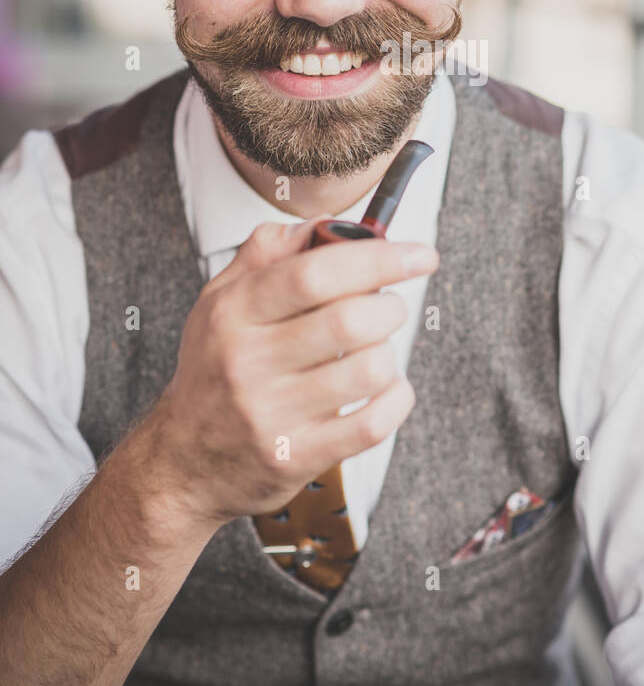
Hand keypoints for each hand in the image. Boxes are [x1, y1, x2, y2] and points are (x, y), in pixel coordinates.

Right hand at [147, 219, 438, 530]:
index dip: (377, 258)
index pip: (314, 272)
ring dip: (389, 354)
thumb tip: (322, 224)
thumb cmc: (213, 372)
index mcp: (234, 313)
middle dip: (389, 307)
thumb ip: (267, 253)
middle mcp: (247, 361)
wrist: (183, 461)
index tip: (417, 255)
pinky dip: (396, 400)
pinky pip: (370, 425)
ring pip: (367, 370)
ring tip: (375, 351)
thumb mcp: (220, 300)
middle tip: (390, 307)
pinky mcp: (295, 457)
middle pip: (348, 320)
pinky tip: (385, 390)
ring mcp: (270, 414)